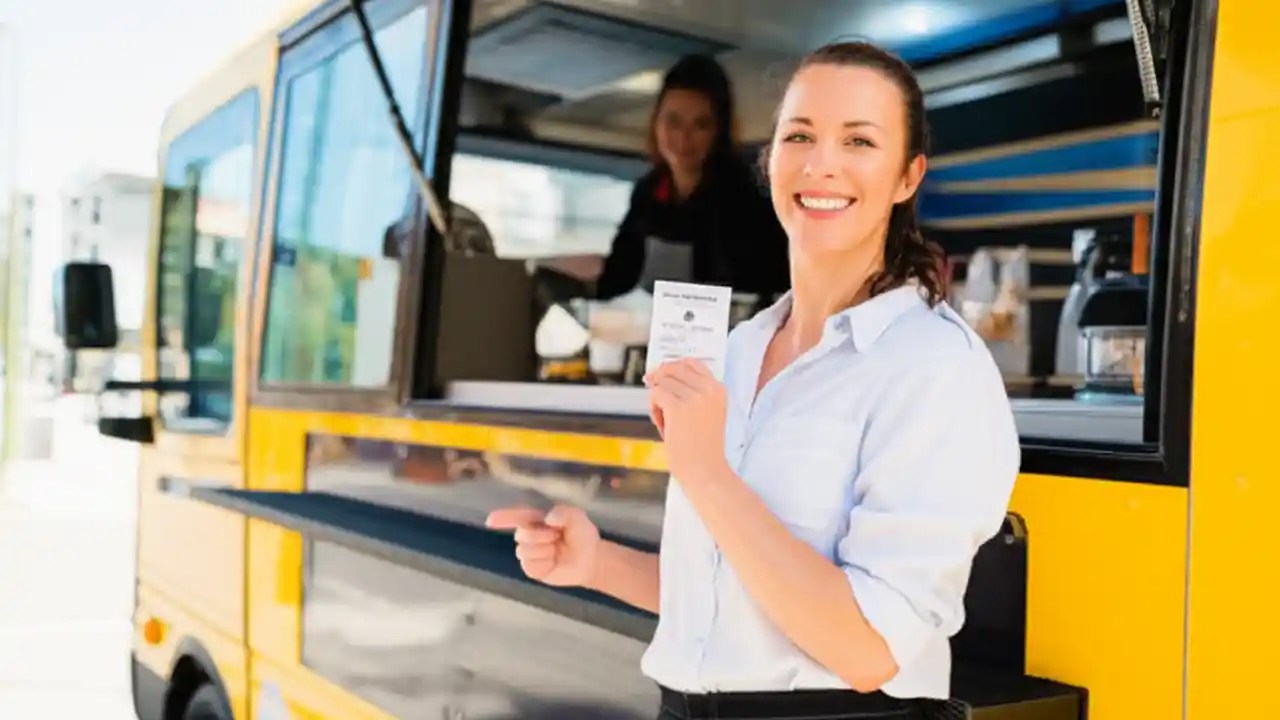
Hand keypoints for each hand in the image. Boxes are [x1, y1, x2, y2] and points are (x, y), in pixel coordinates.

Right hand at [485, 505, 600, 587]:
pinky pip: (529, 566)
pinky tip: (553, 563)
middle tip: (558, 537)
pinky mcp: (533, 569)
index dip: (503, 518)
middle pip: (521, 535)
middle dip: (541, 536)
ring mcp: (530, 553)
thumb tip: (548, 518)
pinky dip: (543, 564)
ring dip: (544, 551)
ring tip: (557, 550)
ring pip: (524, 551)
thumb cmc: (582, 535)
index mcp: (538, 520)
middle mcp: (530, 535)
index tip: (490, 521)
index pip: (517, 517)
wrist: (591, 560)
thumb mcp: (578, 518)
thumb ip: (565, 513)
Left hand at [645, 358, 729, 485]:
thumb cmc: (702, 447)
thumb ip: (689, 392)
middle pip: (673, 369)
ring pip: (662, 382)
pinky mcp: (678, 407)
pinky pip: (656, 394)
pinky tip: (661, 423)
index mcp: (718, 389)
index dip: (672, 368)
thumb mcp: (706, 412)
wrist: (705, 471)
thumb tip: (656, 374)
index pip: (691, 363)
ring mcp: (694, 397)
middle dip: (661, 382)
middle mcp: (708, 389)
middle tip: (658, 399)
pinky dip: (653, 408)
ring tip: (665, 420)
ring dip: (657, 399)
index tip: (663, 377)